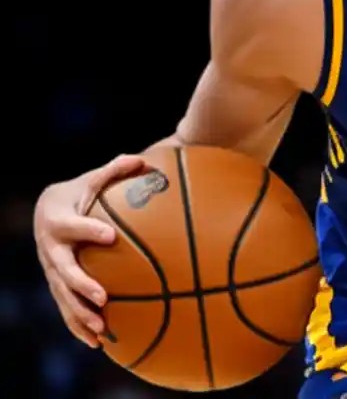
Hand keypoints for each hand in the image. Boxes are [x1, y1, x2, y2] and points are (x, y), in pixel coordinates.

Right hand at [33, 154, 147, 347]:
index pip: (73, 226)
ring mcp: (51, 270)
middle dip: (81, 284)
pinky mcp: (57, 285)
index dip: (89, 230)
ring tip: (101, 329)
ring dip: (79, 313)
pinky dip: (78, 326)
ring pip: (62, 296)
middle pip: (63, 269)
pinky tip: (97, 343)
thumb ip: (115, 169)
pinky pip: (66, 308)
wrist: (48, 210)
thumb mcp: (93, 179)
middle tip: (102, 296)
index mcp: (59, 220)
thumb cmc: (80, 194)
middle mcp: (51, 248)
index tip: (110, 235)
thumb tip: (143, 159)